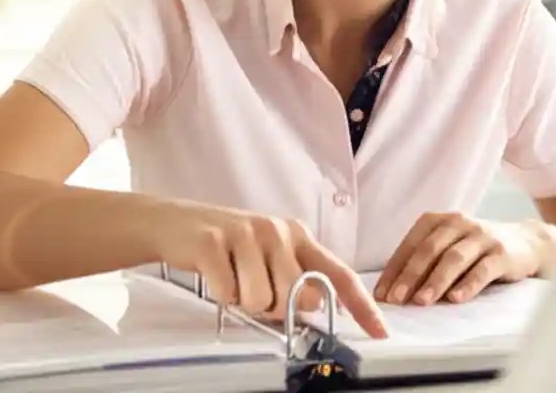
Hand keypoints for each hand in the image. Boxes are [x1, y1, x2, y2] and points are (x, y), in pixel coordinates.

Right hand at [148, 200, 387, 337]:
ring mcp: (245, 233)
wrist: (176, 223)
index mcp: (297, 235)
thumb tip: (316, 311)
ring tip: (234, 279)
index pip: (337, 274)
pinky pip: (229, 293)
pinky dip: (221, 295)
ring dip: (245, 302)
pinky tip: (215, 274)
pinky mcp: (214, 242)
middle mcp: (277, 230)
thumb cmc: (229, 246)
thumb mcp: (269, 255)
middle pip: (297, 299)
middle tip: (255, 289)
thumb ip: (296, 278)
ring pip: (262, 301)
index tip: (379, 331)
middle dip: (277, 308)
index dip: (361, 305)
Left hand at [374, 213, 552, 305]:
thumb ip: (425, 263)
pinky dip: (468, 284)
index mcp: (438, 220)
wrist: (525, 242)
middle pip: (429, 249)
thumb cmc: (476, 250)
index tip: (381, 294)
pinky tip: (456, 299)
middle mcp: (458, 222)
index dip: (394, 269)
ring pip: (454, 258)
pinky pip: (482, 269)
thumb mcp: (448, 248)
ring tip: (421, 301)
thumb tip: (393, 291)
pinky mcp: (502, 252)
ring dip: (435, 281)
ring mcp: (481, 236)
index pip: (411, 244)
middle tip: (396, 299)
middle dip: (410, 276)